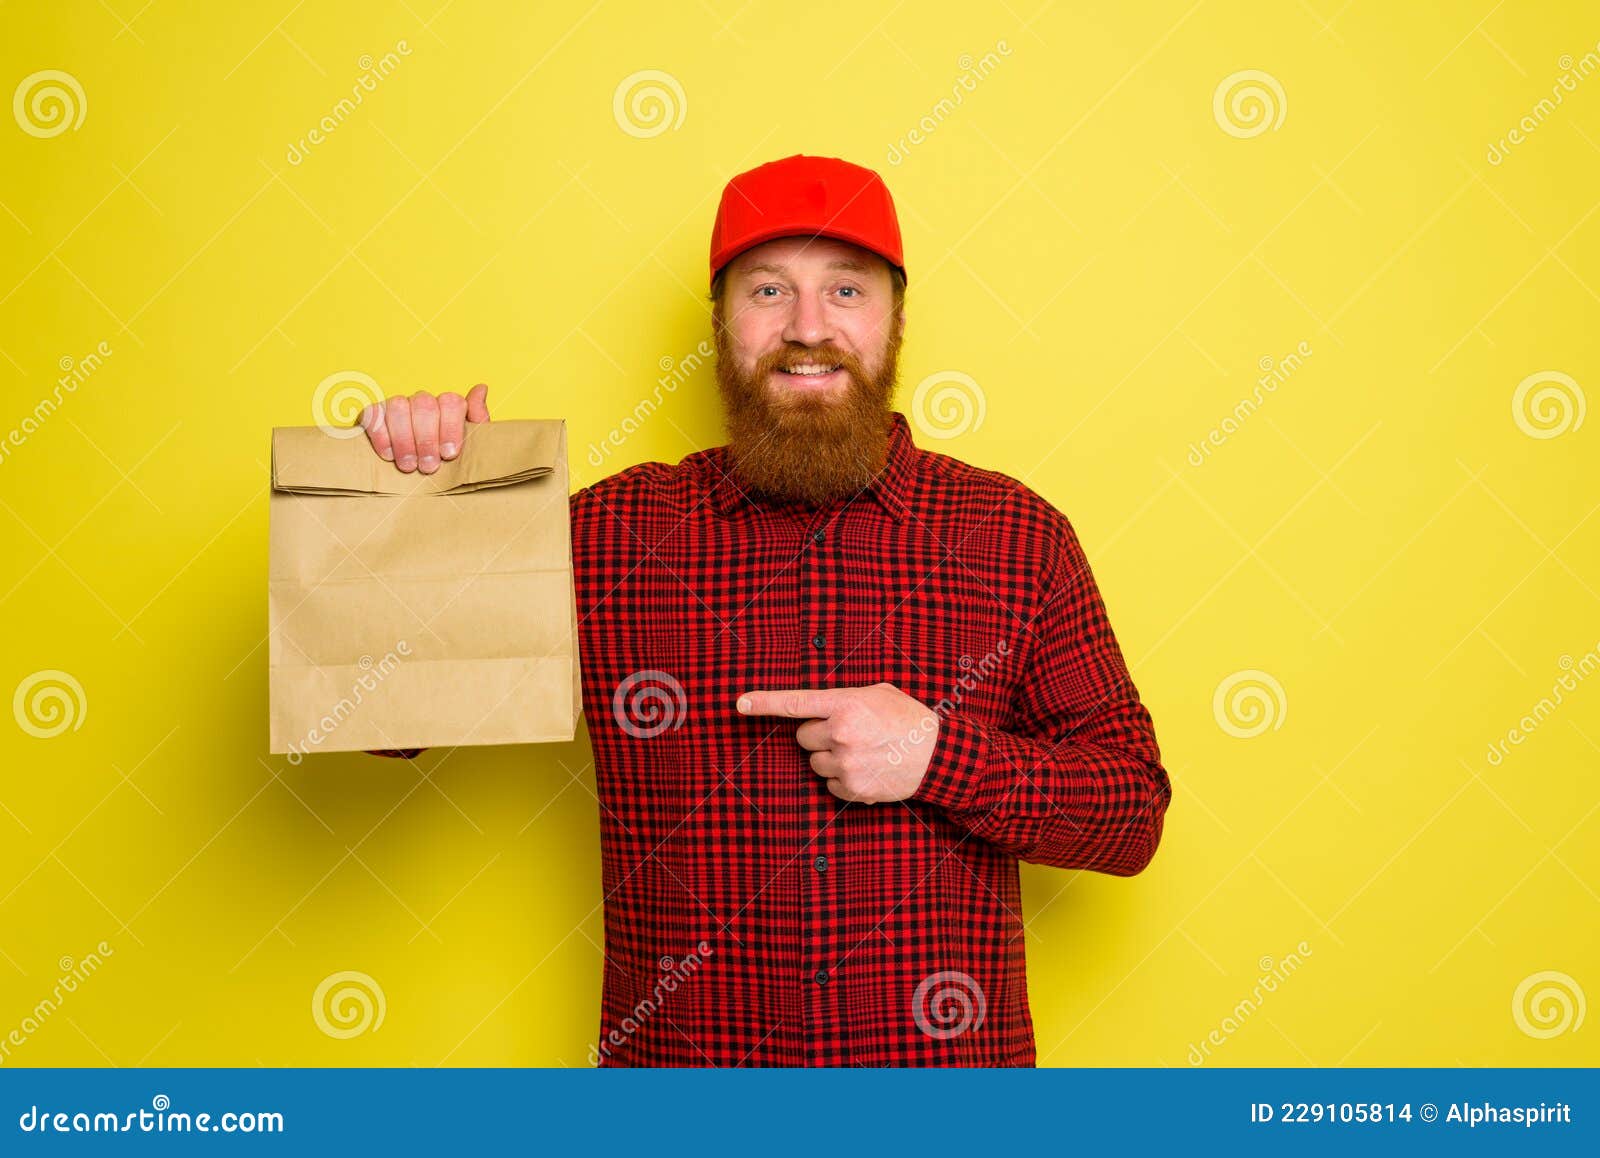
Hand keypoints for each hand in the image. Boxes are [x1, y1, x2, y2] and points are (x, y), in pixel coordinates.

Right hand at [358, 383, 490, 473]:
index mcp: (447, 407)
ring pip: (399, 406)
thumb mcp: (470, 446)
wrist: (418, 478)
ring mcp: (397, 406)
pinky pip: (374, 414)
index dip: (450, 428)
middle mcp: (422, 402)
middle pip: (424, 405)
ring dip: (404, 439)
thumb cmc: (445, 462)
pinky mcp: (374, 415)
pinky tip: (389, 456)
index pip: (451, 402)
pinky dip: (381, 435)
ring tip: (409, 466)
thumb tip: (481, 389)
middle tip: (428, 467)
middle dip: (426, 438)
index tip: (450, 454)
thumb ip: (477, 420)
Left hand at [735, 683, 938, 803]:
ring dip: (830, 757)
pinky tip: (867, 769)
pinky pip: (828, 784)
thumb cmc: (908, 719)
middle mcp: (840, 733)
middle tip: (848, 734)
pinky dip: (842, 779)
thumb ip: (845, 698)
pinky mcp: (851, 789)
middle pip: (802, 737)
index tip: (740, 704)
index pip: (795, 703)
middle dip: (818, 735)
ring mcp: (845, 764)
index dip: (764, 703)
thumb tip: (819, 710)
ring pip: (814, 762)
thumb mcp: (879, 694)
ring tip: (863, 753)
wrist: (938, 756)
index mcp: (846, 704)